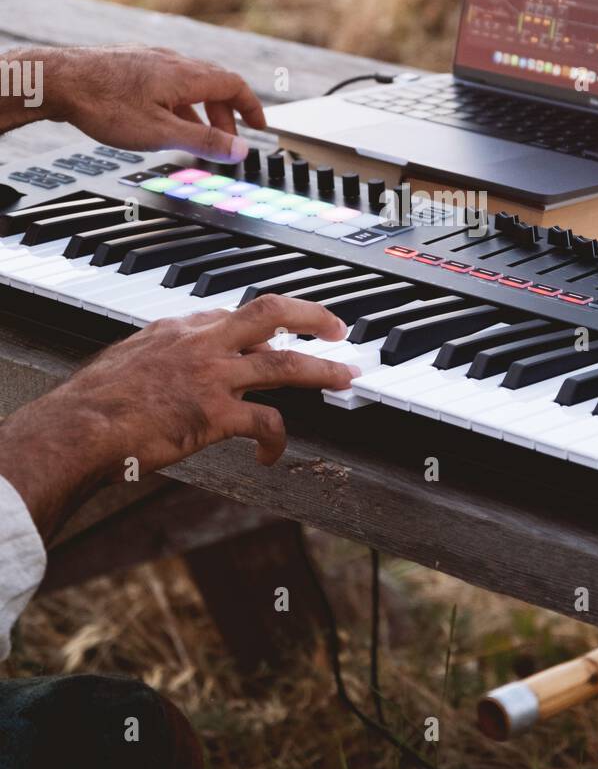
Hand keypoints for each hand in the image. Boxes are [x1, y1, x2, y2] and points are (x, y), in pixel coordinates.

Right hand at [0, 296, 359, 539]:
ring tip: (346, 377)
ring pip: (285, 365)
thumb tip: (159, 367)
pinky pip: (265, 423)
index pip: (233, 316)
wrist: (80, 426)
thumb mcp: (124, 360)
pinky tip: (271, 454)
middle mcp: (202, 344)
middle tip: (337, 327)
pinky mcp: (216, 414)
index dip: (260, 328)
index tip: (276, 337)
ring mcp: (213, 377)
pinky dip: (276, 440)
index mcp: (178, 328)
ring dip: (322, 370)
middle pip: (271, 314)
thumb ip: (153, 357)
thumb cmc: (92, 402)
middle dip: (311, 317)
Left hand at [42, 44, 266, 160]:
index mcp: (186, 75)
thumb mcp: (161, 133)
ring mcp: (151, 60)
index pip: (234, 85)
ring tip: (195, 136)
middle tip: (226, 143)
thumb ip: (203, 141)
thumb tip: (240, 149)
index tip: (259, 126)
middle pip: (214, 83)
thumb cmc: (104, 105)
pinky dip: (179, 102)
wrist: (58, 80)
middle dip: (226, 115)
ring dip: (201, 110)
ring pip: (190, 83)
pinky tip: (163, 119)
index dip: (251, 107)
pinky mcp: (133, 64)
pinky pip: (169, 81)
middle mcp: (173, 61)